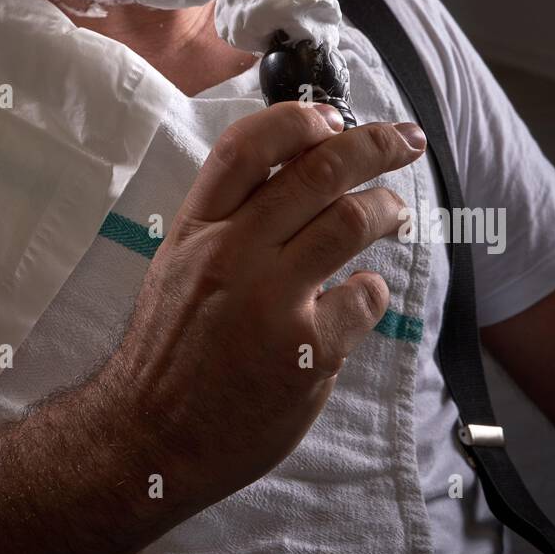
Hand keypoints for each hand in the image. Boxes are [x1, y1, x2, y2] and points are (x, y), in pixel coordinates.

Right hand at [102, 102, 425, 506]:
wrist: (149, 436)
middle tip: (405, 140)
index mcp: (197, 229)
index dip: (297, 119)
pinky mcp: (307, 351)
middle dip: (374, 144)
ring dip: (387, 207)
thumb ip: (227, 220)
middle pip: (318, 171)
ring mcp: (271, 302)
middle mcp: (232, 254)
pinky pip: (364, 298)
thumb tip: (293, 169)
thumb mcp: (179, 264)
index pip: (247, 147)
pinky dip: (373, 291)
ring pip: (351, 221)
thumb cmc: (169, 347)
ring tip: (395, 212)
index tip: (330, 117)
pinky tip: (363, 297)